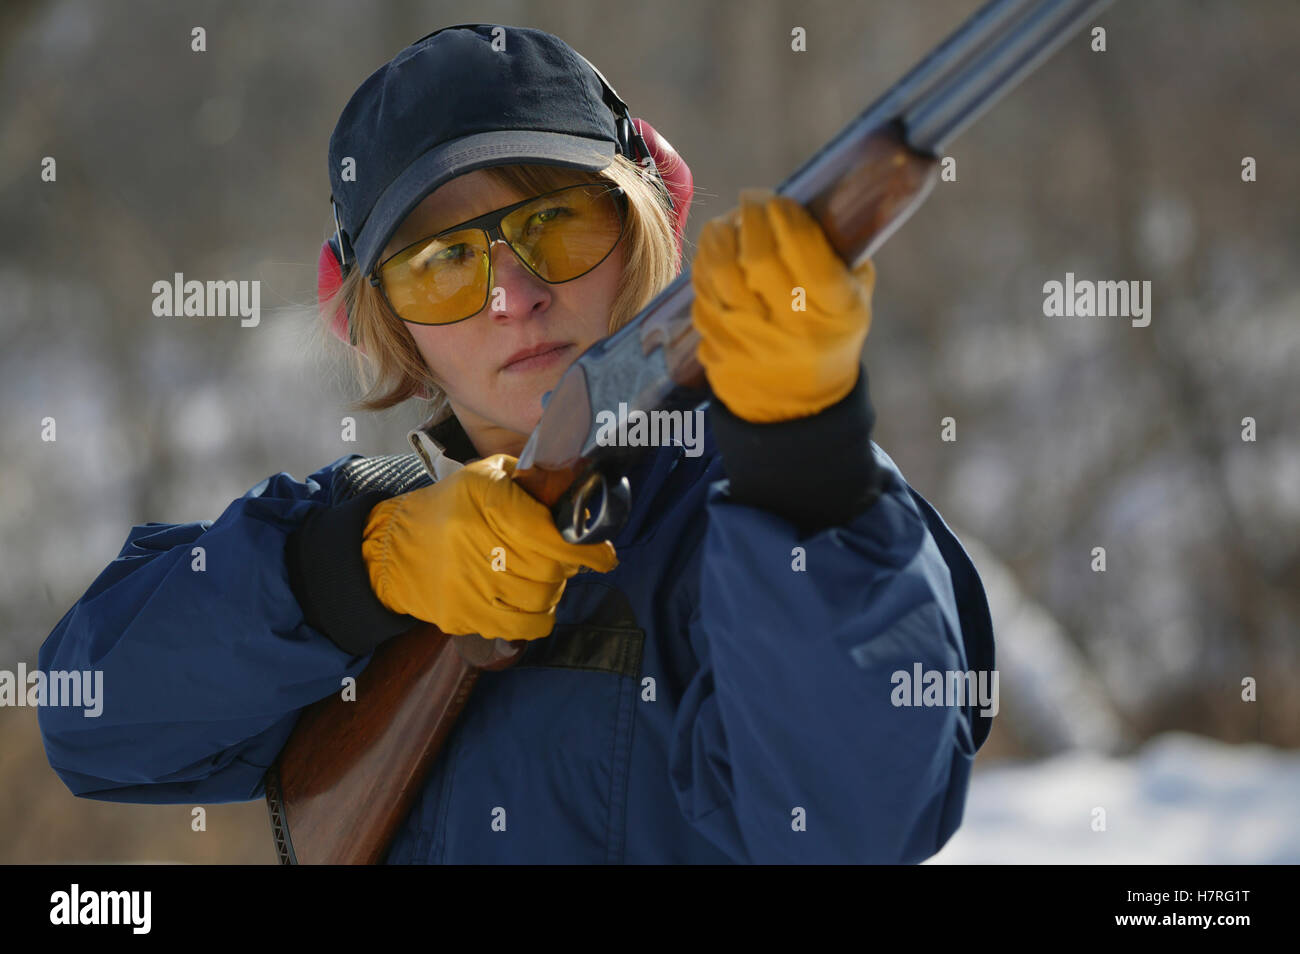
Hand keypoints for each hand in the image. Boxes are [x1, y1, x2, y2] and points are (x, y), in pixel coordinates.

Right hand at [362, 454, 617, 639]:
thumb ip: (531, 479)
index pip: (549, 534)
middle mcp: (475, 543)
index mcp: (485, 502)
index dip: (586, 550)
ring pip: (539, 599)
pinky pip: (519, 627)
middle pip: (549, 568)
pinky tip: (535, 604)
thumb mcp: (485, 475)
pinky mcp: (463, 615)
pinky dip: (538, 618)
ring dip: (554, 590)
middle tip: (569, 559)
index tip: (605, 556)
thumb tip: (577, 486)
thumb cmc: (448, 506)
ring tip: (546, 577)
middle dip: (569, 566)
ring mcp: (468, 585)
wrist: (392, 548)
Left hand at [691, 188, 875, 422]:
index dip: (787, 218)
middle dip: (751, 218)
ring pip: (720, 276)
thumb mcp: (854, 301)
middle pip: (759, 260)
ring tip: (728, 225)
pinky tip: (715, 257)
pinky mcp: (719, 352)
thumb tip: (820, 195)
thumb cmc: (829, 337)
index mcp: (836, 312)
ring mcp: (751, 344)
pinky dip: (704, 270)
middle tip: (751, 201)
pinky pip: (702, 298)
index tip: (779, 200)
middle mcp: (793, 330)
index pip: (807, 254)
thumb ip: (841, 254)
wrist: (798, 409)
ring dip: (719, 238)